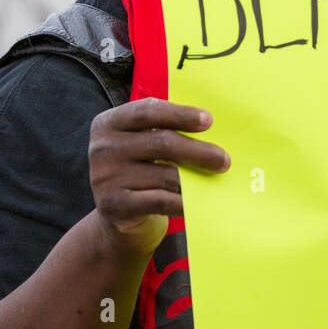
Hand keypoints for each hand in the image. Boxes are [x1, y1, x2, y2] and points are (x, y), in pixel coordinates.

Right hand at [89, 98, 229, 257]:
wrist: (118, 217)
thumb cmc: (140, 171)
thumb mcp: (143, 145)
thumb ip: (165, 131)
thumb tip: (210, 127)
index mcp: (108, 123)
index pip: (147, 111)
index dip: (180, 114)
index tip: (208, 120)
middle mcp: (102, 148)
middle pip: (161, 142)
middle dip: (198, 151)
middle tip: (224, 160)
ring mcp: (105, 178)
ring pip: (165, 174)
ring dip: (195, 178)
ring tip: (214, 179)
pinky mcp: (115, 205)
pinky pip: (161, 200)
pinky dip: (184, 201)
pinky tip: (198, 201)